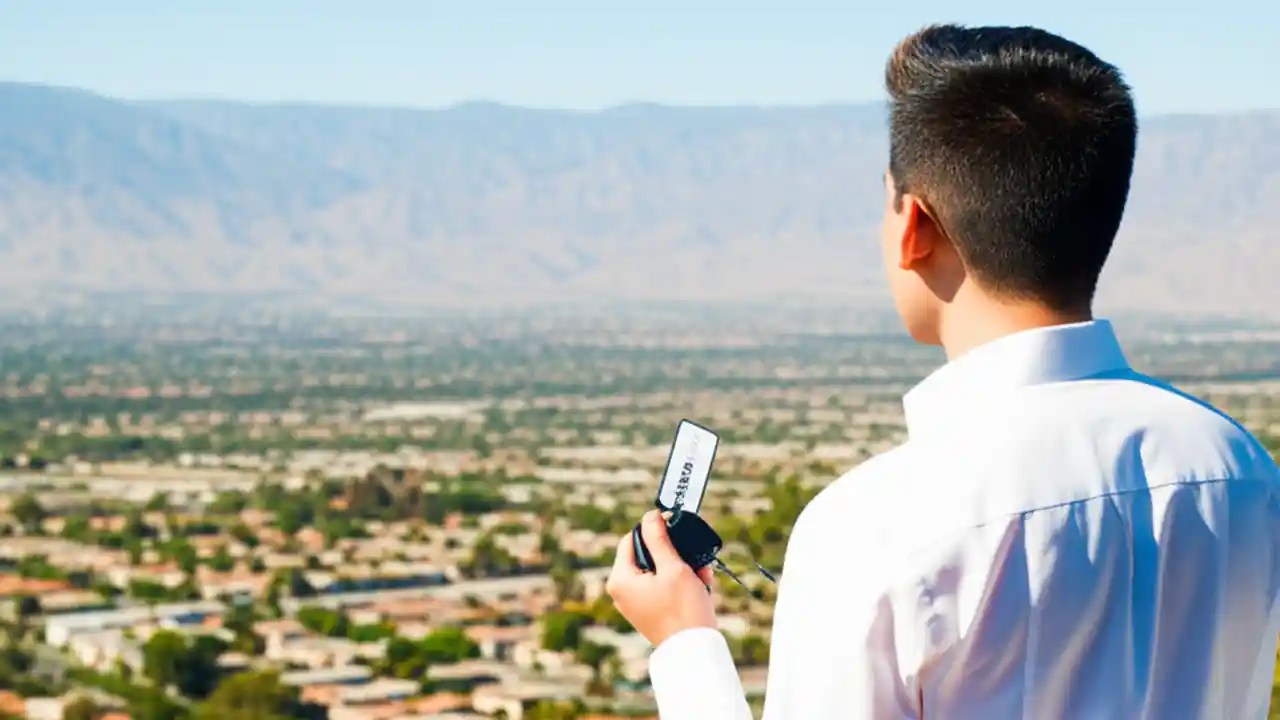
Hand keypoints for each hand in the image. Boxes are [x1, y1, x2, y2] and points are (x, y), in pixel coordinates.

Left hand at [606, 509, 716, 645]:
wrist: (695, 651)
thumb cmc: (682, 610)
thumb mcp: (673, 567)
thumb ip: (659, 538)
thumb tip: (650, 515)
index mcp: (620, 579)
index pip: (631, 539)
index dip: (652, 528)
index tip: (673, 523)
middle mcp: (623, 591)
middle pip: (647, 555)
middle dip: (675, 553)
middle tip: (693, 555)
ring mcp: (636, 603)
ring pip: (660, 570)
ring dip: (683, 567)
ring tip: (702, 573)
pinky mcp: (651, 611)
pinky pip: (665, 587)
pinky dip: (682, 582)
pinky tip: (701, 585)